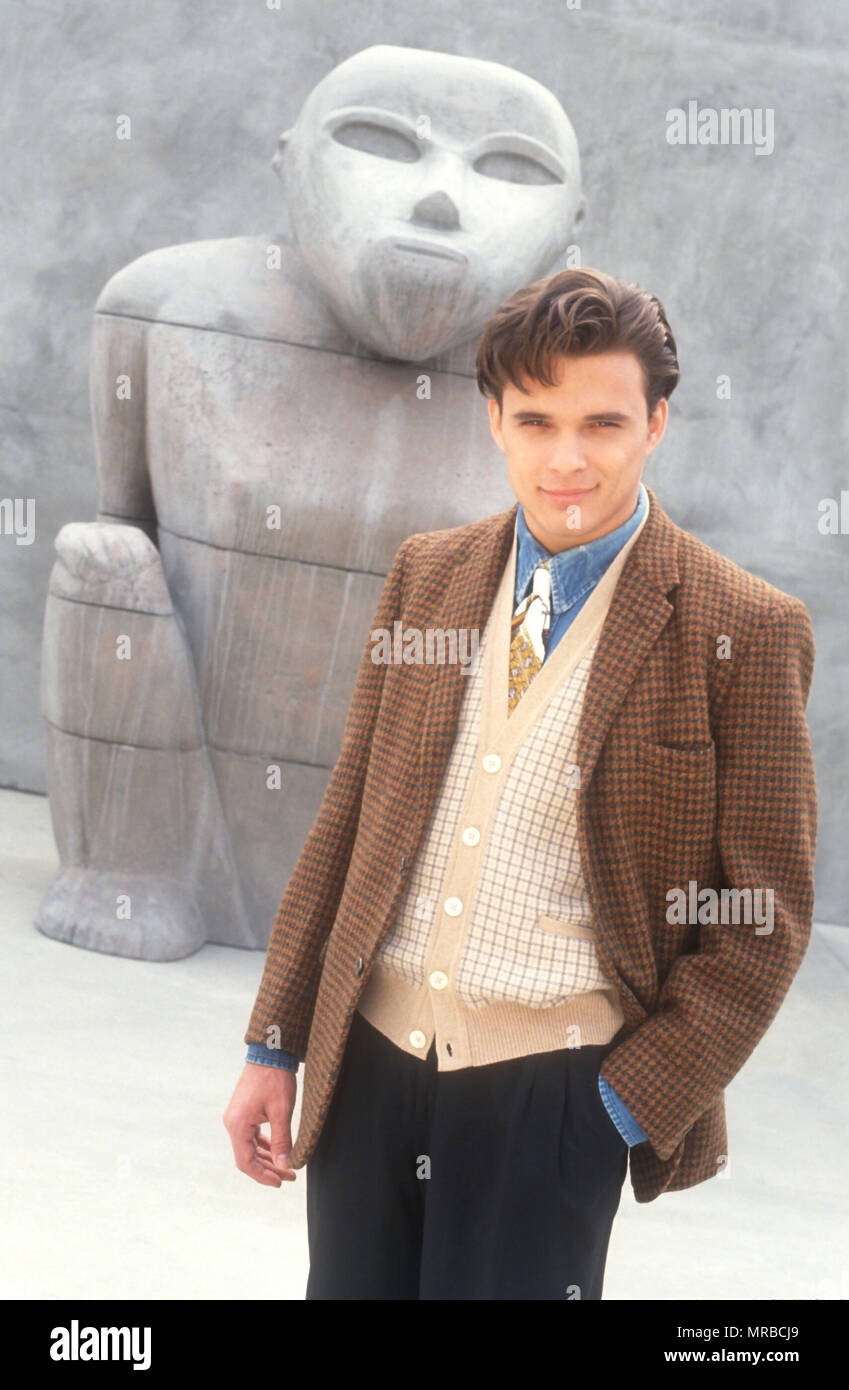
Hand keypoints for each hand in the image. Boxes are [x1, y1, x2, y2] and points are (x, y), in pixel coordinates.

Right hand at [223, 1064, 297, 1186]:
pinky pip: (252, 1136)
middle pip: (247, 1156)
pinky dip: (265, 1146)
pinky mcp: (244, 1112)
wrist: (270, 1053)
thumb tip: (284, 1166)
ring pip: (250, 1147)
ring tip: (287, 1169)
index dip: (262, 1176)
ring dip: (268, 1159)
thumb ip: (282, 1141)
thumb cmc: (275, 1079)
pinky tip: (278, 1152)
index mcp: (238, 1124)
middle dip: (268, 1169)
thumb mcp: (281, 1111)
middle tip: (289, 1177)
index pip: (246, 1161)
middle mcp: (233, 1123)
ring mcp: (237, 1117)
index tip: (280, 1183)